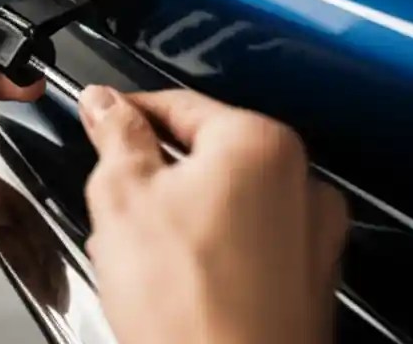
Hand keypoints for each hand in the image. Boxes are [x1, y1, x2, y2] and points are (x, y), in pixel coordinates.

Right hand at [77, 87, 347, 343]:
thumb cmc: (191, 308)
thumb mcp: (124, 199)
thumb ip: (116, 138)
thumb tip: (106, 105)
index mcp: (261, 144)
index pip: (180, 104)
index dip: (128, 113)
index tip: (101, 120)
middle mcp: (302, 183)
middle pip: (209, 156)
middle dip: (157, 176)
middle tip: (115, 206)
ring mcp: (312, 238)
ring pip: (229, 205)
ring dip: (185, 218)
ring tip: (144, 259)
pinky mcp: (308, 285)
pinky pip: (250, 249)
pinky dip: (214, 256)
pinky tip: (181, 287)